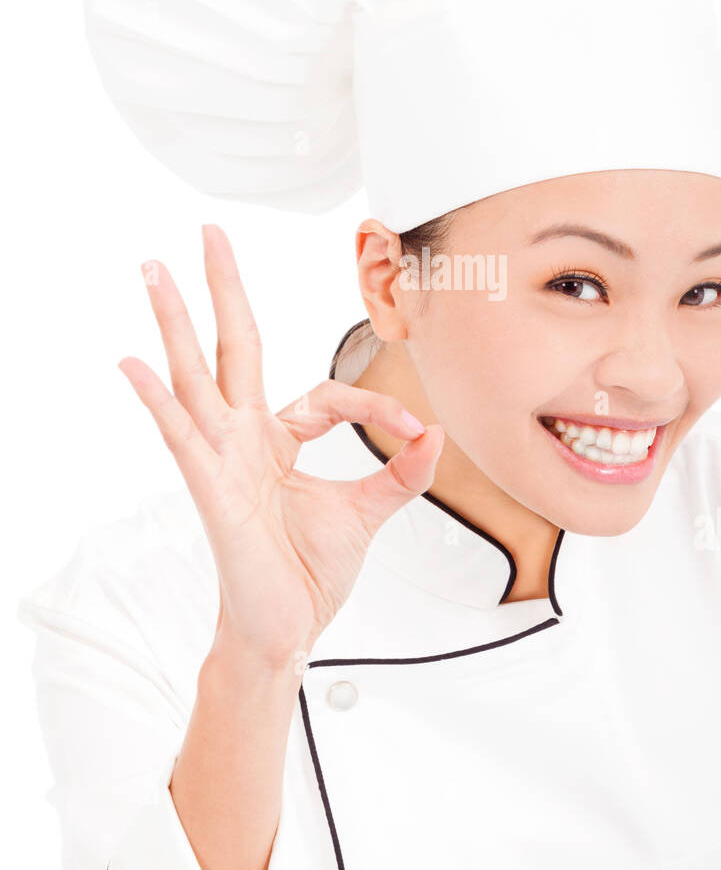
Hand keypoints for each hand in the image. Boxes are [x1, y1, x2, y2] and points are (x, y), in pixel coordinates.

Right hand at [118, 225, 442, 668]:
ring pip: (194, 377)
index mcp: (274, 442)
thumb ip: (400, 474)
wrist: (287, 634)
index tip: (413, 426)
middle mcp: (241, 441)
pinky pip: (182, 437)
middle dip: (221, 290)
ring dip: (174, 322)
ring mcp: (220, 461)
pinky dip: (158, 400)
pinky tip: (134, 364)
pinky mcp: (211, 491)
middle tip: (207, 234)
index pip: (321, 393)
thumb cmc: (308, 575)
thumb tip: (436, 434)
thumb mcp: (367, 513)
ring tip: (153, 271)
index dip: (372, 403)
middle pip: (231, 349)